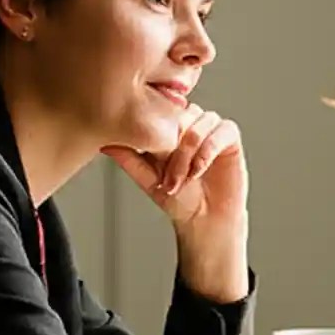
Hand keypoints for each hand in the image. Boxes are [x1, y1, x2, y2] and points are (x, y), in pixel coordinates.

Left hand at [101, 104, 246, 230]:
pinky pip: (223, 130)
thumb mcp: (147, 178)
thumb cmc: (180, 199)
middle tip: (169, 177)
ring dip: (188, 153)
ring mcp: (211, 129)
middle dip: (173, 148)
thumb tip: (103, 143)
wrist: (204, 221)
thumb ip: (128, 158)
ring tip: (184, 178)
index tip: (153, 162)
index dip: (156, 136)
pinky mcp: (230, 138)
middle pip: (181, 115)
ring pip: (199, 123)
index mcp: (170, 128)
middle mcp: (191, 124)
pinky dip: (208, 150)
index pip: (161, 113)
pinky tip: (199, 170)